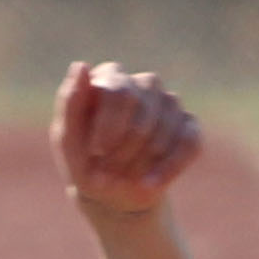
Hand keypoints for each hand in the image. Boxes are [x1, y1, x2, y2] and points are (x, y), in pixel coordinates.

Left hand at [54, 62, 201, 215]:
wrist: (111, 193)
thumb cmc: (85, 160)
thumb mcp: (68, 138)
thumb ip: (70, 102)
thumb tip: (80, 65)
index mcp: (110, 77)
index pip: (120, 92)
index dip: (110, 125)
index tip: (97, 152)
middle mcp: (143, 83)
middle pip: (145, 111)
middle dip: (124, 148)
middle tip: (106, 172)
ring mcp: (170, 103)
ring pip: (166, 128)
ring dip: (142, 161)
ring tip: (123, 179)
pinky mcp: (189, 127)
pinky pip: (190, 143)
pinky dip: (169, 167)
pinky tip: (149, 184)